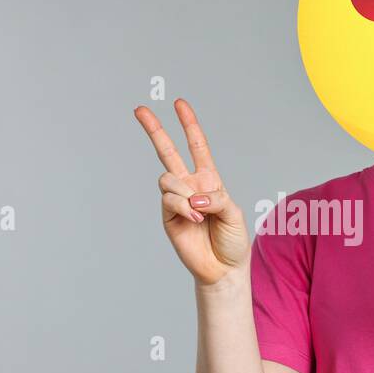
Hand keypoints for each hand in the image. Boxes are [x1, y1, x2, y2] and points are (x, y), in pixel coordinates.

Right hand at [134, 98, 248, 286]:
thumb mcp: (234, 213)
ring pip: (168, 179)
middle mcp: (190, 186)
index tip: (180, 103)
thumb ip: (216, 198)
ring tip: (199, 214)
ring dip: (185, 194)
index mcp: (209, 180)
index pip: (197, 146)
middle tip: (140, 109)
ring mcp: (176, 201)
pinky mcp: (167, 217)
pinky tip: (195, 220)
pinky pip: (169, 200)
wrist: (222, 268)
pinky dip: (183, 207)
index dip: (189, 124)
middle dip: (154, 129)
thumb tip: (193, 196)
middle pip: (168, 152)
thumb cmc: (232, 240)